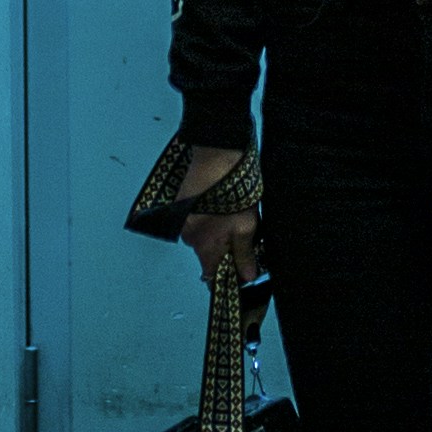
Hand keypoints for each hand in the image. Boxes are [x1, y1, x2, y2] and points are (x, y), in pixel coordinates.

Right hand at [173, 147, 259, 284]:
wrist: (217, 154)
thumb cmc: (233, 192)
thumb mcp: (246, 226)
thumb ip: (244, 254)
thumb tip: (247, 277)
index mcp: (204, 246)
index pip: (212, 275)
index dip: (228, 277)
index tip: (242, 273)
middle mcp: (189, 236)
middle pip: (209, 254)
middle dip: (227, 249)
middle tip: (246, 234)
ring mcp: (184, 219)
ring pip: (205, 235)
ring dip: (220, 231)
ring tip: (236, 213)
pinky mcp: (184, 204)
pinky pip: (200, 219)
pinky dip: (213, 217)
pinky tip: (225, 203)